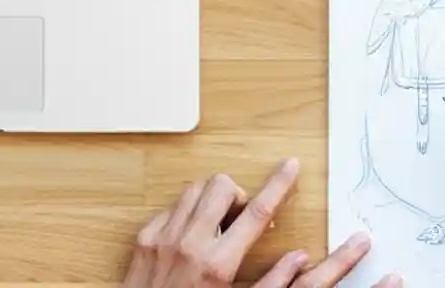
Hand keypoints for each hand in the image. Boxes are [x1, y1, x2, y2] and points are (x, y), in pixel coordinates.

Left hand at [123, 158, 400, 287]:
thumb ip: (272, 282)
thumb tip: (299, 258)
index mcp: (218, 264)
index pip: (257, 212)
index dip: (279, 184)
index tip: (290, 167)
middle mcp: (189, 244)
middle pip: (222, 186)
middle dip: (238, 194)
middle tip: (241, 217)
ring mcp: (164, 237)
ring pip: (195, 189)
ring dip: (211, 200)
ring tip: (217, 225)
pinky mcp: (145, 238)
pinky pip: (172, 207)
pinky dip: (186, 213)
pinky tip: (191, 235)